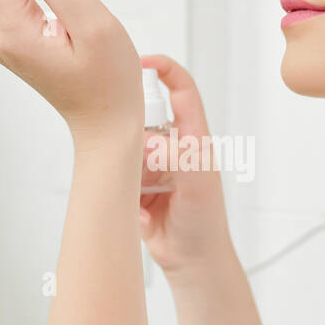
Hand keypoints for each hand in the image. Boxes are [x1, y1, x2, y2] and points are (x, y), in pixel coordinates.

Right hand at [138, 55, 234, 278]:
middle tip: (141, 163)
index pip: (181, 90)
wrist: (192, 262)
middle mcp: (173, 147)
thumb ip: (180, 157)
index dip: (164, 69)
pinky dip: (124, 190)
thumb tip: (152, 139)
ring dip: (128, 168)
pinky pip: (119, 175)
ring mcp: (154, 166)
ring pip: (127, 147)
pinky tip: (141, 212)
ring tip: (144, 194)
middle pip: (144, 118)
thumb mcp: (199, 184)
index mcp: (194, 138)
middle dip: (133, 133)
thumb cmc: (204, 223)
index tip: (139, 63)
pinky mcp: (137, 186)